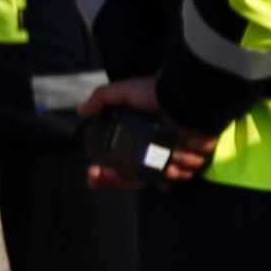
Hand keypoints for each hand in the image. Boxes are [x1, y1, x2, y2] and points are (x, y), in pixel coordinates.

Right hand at [76, 78, 215, 187]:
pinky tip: (170, 168)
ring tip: (145, 161)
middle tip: (108, 174)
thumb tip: (81, 111)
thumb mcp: (126, 91)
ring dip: (147, 173)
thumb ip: (103, 98)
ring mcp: (169, 156)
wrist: (189, 97)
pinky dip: (172, 174)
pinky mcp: (188, 160)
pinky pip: (177, 177)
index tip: (93, 172)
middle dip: (117, 179)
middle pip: (130, 177)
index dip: (103, 173)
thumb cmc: (158, 93)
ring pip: (152, 179)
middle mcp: (151, 148)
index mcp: (136, 137)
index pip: (115, 162)